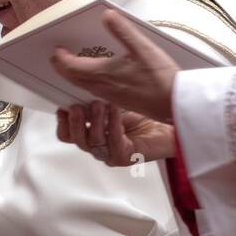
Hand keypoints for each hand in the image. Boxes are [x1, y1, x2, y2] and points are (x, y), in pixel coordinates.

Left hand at [50, 9, 179, 121]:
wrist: (175, 104)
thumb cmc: (162, 78)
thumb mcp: (143, 47)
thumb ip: (123, 30)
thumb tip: (107, 14)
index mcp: (104, 73)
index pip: (71, 67)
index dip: (61, 58)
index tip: (57, 49)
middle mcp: (102, 87)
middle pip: (73, 78)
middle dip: (61, 67)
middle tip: (56, 57)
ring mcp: (109, 96)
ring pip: (82, 86)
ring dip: (73, 75)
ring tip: (70, 65)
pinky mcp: (118, 102)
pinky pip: (93, 91)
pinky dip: (85, 82)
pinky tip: (94, 78)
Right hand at [56, 100, 176, 164]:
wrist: (174, 121)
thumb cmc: (148, 110)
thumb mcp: (114, 97)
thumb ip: (95, 93)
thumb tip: (79, 77)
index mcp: (92, 129)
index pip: (66, 132)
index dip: (61, 121)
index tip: (62, 107)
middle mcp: (98, 142)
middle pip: (73, 139)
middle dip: (74, 121)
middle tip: (78, 107)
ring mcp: (109, 152)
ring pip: (90, 142)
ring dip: (94, 121)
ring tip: (100, 105)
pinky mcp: (123, 157)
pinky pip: (111, 144)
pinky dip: (112, 126)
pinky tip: (115, 113)